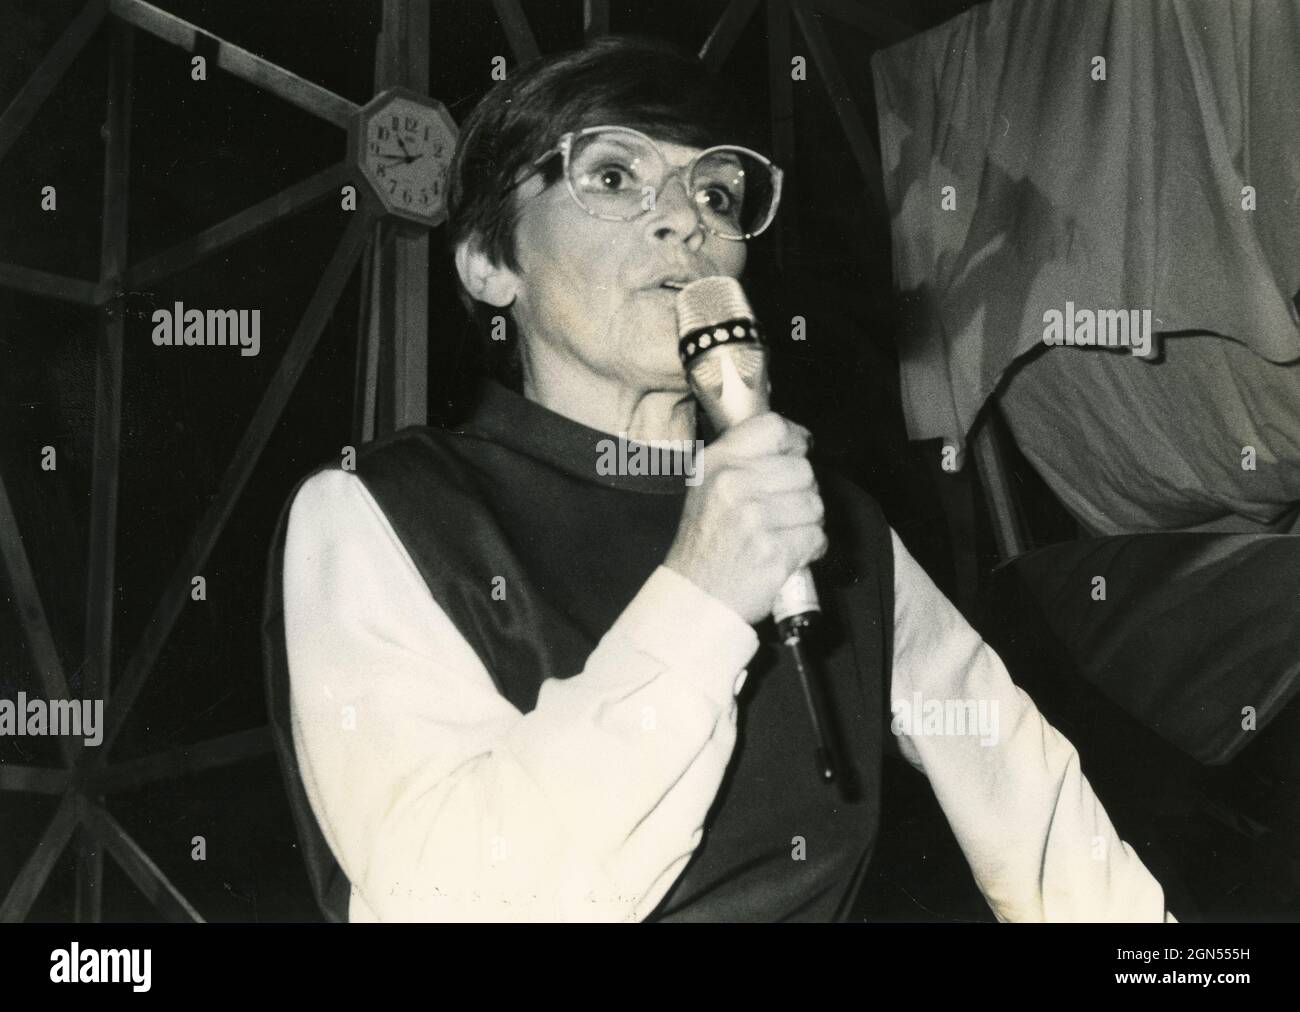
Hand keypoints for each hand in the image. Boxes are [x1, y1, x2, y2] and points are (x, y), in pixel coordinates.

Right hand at [664, 412, 825, 624]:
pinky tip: (788, 554)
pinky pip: (817, 537)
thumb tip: (793, 441)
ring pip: (815, 504)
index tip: (798, 452)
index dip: (796, 440)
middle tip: (783, 511)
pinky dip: (810, 549)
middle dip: (803, 492)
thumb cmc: (707, 543)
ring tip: (782, 534)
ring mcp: (753, 519)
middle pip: (803, 469)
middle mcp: (732, 484)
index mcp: (716, 463)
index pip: (774, 427)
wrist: (695, 596)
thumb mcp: (708, 486)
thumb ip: (744, 459)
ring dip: (808, 522)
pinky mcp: (773, 551)